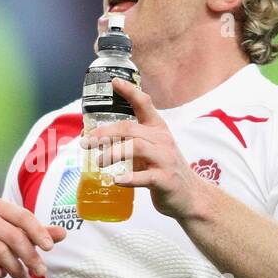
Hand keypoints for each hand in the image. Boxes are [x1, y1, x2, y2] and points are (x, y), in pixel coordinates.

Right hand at [0, 198, 66, 277]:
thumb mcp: (22, 240)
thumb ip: (41, 235)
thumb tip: (63, 233)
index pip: (23, 216)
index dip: (38, 232)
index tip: (49, 248)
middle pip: (13, 236)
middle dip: (30, 256)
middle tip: (41, 272)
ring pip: (0, 252)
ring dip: (16, 268)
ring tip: (22, 277)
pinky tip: (0, 274)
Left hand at [81, 77, 210, 221]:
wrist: (191, 195)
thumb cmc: (165, 169)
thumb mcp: (152, 148)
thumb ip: (131, 140)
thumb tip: (97, 137)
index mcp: (158, 129)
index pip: (144, 104)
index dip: (130, 91)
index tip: (114, 82)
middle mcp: (162, 141)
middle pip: (130, 128)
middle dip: (105, 133)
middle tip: (87, 141)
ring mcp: (165, 160)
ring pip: (136, 148)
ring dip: (113, 153)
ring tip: (99, 161)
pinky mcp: (165, 180)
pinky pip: (146, 177)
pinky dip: (129, 178)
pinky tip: (116, 180)